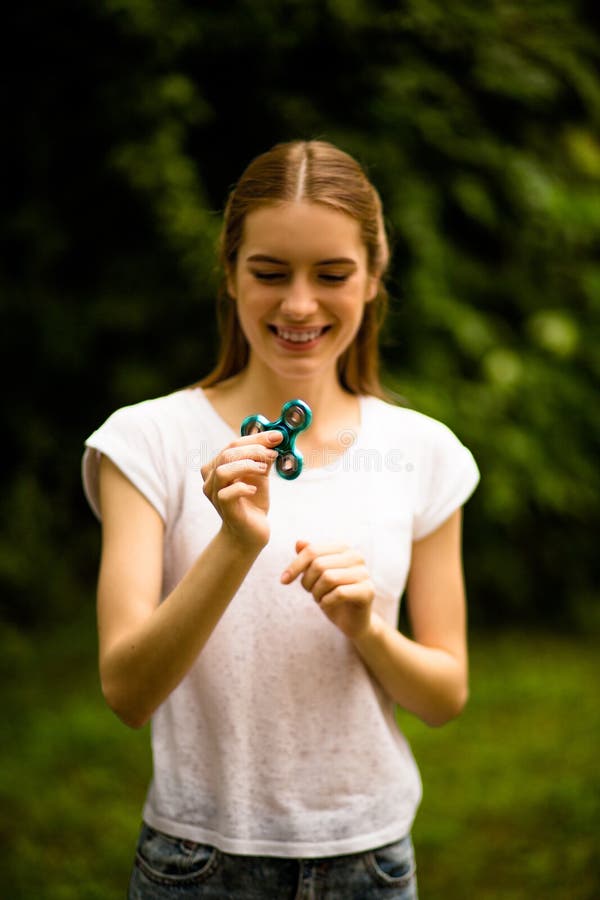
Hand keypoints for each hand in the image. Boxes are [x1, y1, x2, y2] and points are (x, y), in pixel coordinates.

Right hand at [201, 431, 281, 549]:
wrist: (250, 532)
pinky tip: (254, 490)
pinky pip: (226, 494)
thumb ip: (263, 458)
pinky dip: (242, 488)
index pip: (233, 445)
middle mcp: (210, 478)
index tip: (277, 436)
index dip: (256, 438)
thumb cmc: (253, 502)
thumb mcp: (259, 475)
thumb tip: (274, 439)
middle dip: (253, 450)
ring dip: (246, 466)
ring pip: (223, 471)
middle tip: (273, 453)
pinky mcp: (223, 508)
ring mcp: (214, 494)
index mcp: (217, 466)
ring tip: (264, 470)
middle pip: (227, 454)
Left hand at [281, 540, 374, 639]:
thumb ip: (309, 557)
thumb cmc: (331, 594)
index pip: (312, 550)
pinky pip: (339, 593)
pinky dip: (326, 602)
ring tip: (320, 598)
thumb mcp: (316, 575)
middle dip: (307, 582)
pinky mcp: (367, 590)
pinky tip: (327, 605)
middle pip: (319, 564)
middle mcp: (356, 556)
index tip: (283, 580)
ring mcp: (364, 573)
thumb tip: (298, 542)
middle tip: (311, 593)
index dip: (295, 566)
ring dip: (317, 593)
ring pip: (328, 578)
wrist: (352, 620)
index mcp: (342, 548)